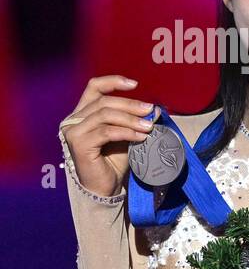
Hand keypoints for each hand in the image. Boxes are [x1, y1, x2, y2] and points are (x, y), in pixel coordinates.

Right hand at [61, 75, 155, 197]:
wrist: (105, 186)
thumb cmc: (114, 161)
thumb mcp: (127, 135)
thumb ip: (136, 121)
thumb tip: (155, 109)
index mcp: (83, 113)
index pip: (94, 87)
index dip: (113, 81)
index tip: (135, 84)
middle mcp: (74, 119)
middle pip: (104, 101)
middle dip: (131, 104)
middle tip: (150, 111)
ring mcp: (74, 131)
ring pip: (105, 115)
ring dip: (131, 119)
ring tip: (149, 127)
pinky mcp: (79, 144)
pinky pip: (106, 132)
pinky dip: (126, 132)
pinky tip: (140, 137)